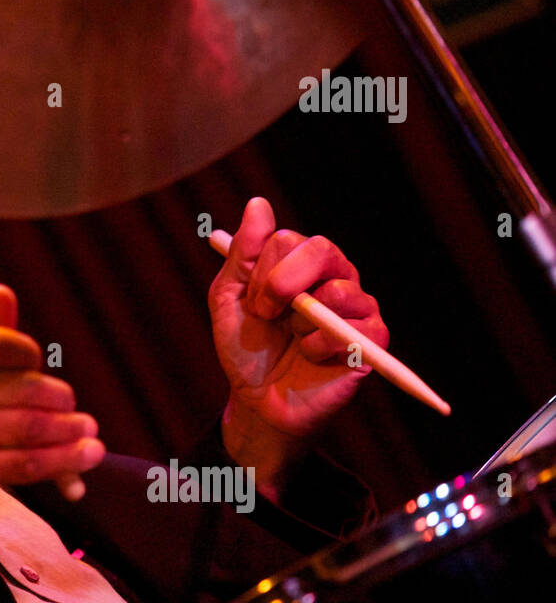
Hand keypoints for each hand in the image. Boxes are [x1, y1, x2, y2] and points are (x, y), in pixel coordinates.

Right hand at [0, 284, 103, 556]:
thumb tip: (2, 292)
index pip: (0, 342)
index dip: (30, 357)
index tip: (38, 370)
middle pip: (21, 387)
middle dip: (60, 400)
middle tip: (76, 410)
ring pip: (27, 427)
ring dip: (70, 433)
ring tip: (89, 435)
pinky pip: (22, 463)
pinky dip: (62, 462)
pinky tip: (83, 458)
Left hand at [208, 198, 388, 452]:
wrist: (258, 399)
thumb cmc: (246, 348)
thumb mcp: (229, 298)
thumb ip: (242, 253)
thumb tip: (258, 203)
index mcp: (301, 261)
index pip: (287, 240)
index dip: (262, 273)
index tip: (252, 304)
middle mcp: (334, 275)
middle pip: (321, 249)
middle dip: (282, 285)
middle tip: (267, 315)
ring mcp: (357, 306)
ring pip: (337, 291)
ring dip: (300, 323)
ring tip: (294, 339)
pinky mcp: (373, 340)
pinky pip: (353, 330)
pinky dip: (319, 346)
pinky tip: (311, 356)